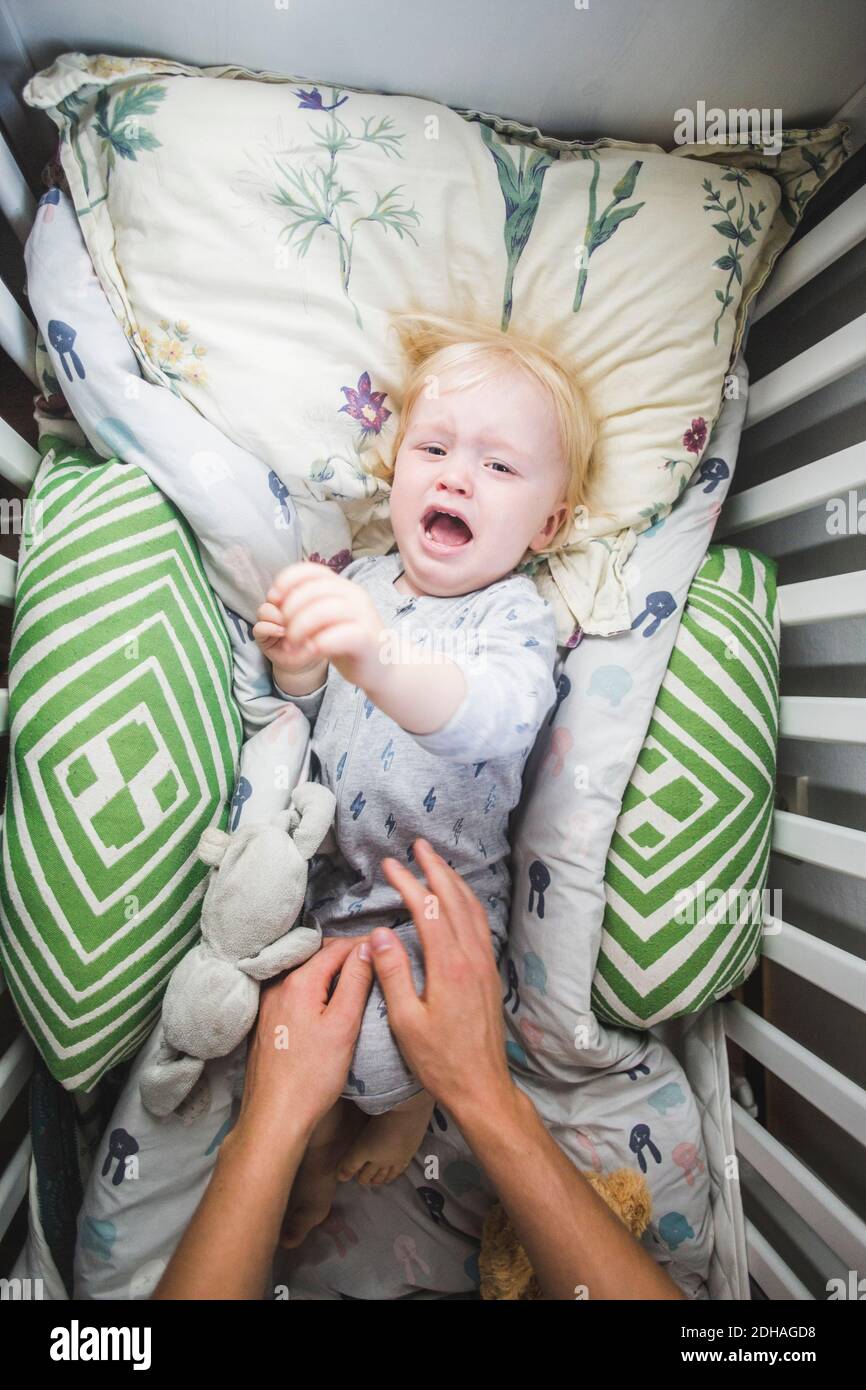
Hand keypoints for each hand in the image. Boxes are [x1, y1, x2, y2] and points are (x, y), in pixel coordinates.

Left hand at [236, 937, 372, 1141]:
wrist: (274, 1117)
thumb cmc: (312, 1077)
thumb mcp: (343, 1025)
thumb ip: (356, 981)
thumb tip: (368, 946)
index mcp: (298, 982)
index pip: (336, 947)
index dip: (364, 944)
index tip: (386, 946)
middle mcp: (277, 986)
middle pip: (317, 955)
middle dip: (346, 952)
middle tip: (375, 958)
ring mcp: (267, 1003)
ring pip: (304, 971)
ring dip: (329, 968)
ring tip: (356, 975)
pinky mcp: (265, 1020)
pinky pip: (293, 989)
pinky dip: (314, 985)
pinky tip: (327, 999)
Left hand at [263, 560, 385, 689]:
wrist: (382, 668)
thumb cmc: (347, 643)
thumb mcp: (323, 619)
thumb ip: (305, 607)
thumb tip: (274, 600)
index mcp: (342, 586)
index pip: (311, 570)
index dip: (286, 580)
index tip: (274, 599)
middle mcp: (354, 595)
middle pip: (313, 591)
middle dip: (289, 611)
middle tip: (284, 631)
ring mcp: (363, 616)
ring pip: (324, 610)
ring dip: (300, 627)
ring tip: (292, 644)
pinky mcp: (367, 639)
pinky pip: (341, 635)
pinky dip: (320, 643)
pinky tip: (312, 652)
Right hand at [371, 839, 514, 1116]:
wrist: (482, 1087)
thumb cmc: (440, 1060)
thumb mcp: (405, 1022)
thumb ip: (393, 974)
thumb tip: (379, 934)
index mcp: (450, 967)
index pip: (429, 910)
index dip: (408, 883)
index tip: (390, 865)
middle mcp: (473, 958)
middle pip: (456, 900)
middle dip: (437, 869)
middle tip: (420, 846)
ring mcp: (485, 964)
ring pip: (473, 909)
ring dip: (455, 882)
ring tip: (438, 863)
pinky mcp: (490, 974)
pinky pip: (481, 925)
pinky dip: (468, 902)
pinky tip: (459, 901)